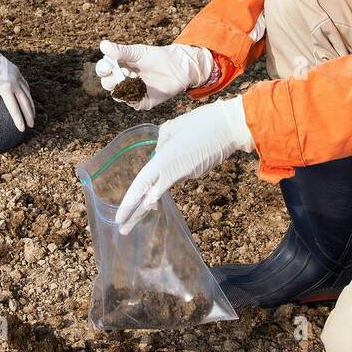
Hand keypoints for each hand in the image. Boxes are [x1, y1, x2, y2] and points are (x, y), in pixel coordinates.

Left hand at [0, 24, 34, 129]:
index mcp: (5, 87)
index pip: (14, 107)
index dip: (18, 119)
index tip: (22, 129)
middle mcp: (14, 82)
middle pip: (24, 102)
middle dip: (29, 115)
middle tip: (31, 125)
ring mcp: (17, 75)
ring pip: (27, 93)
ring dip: (31, 105)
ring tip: (33, 115)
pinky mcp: (16, 70)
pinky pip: (26, 85)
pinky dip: (28, 94)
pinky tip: (28, 98)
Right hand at [95, 39, 213, 108]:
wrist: (178, 68)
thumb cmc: (157, 57)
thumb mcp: (138, 52)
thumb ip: (121, 51)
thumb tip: (103, 45)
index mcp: (119, 65)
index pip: (103, 69)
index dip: (103, 68)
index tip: (108, 66)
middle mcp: (122, 79)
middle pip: (107, 83)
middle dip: (112, 79)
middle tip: (125, 72)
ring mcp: (131, 91)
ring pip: (117, 95)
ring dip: (122, 88)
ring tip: (135, 78)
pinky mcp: (141, 101)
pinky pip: (131, 103)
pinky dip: (133, 96)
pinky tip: (142, 87)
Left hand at [115, 96, 254, 232]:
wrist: (232, 127)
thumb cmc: (203, 122)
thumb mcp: (173, 127)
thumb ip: (161, 141)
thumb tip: (159, 152)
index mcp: (164, 161)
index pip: (141, 185)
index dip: (129, 203)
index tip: (119, 218)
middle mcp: (173, 172)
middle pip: (150, 196)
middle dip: (135, 214)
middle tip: (123, 229)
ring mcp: (187, 175)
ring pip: (167, 180)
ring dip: (160, 182)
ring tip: (152, 189)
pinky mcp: (198, 172)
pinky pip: (180, 172)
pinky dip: (177, 168)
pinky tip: (188, 150)